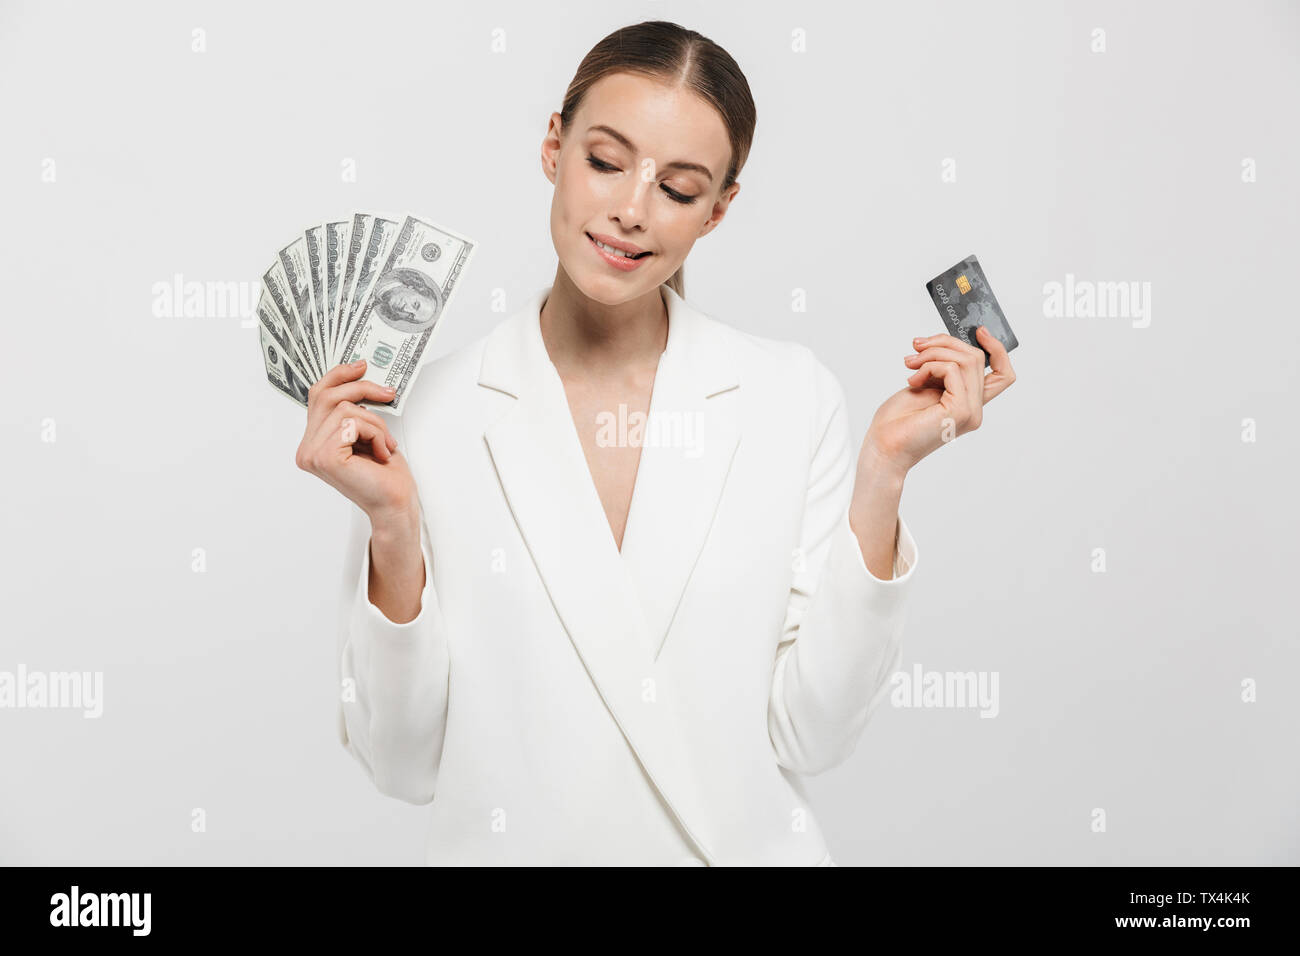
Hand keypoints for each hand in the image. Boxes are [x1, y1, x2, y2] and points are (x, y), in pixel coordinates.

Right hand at [294, 359, 418, 530]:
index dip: (338, 375)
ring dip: (376, 423)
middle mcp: (307, 449)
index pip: (316, 396)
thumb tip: (356, 374)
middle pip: (327, 395)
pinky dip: (375, 434)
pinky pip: (353, 423)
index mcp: (313, 443)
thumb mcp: (367, 432)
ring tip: (384, 445)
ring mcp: (312, 454)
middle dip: (362, 389)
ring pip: (345, 408)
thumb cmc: (386, 474)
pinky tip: (380, 453)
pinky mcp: (325, 457)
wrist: (396, 504)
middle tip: (387, 393)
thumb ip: (352, 409)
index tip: (361, 365)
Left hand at [863, 325, 1016, 476]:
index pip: (1002, 375)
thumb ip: (942, 369)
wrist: (883, 447)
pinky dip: (930, 366)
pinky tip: (913, 379)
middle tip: (916, 347)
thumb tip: (946, 344)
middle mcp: (974, 409)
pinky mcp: (960, 411)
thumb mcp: (924, 385)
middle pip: (976, 357)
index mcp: (968, 403)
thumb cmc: (897, 421)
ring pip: (967, 359)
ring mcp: (970, 411)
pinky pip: (953, 369)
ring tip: (910, 364)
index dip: (996, 349)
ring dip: (933, 353)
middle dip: (944, 343)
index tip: (979, 331)